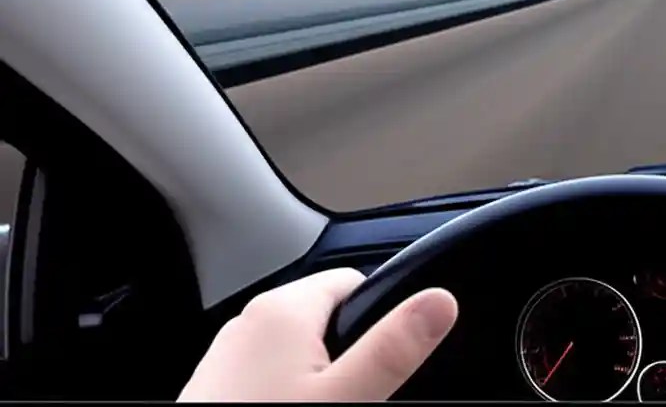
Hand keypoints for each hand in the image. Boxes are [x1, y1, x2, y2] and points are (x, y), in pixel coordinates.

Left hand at [179, 268, 457, 401]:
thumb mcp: (346, 397)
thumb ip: (392, 348)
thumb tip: (439, 303)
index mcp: (283, 308)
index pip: (354, 283)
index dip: (378, 320)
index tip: (384, 360)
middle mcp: (249, 322)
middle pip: (325, 322)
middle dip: (346, 358)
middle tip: (352, 399)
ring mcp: (227, 357)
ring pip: (296, 355)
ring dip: (315, 382)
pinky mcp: (214, 388)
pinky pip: (267, 380)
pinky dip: (283, 397)